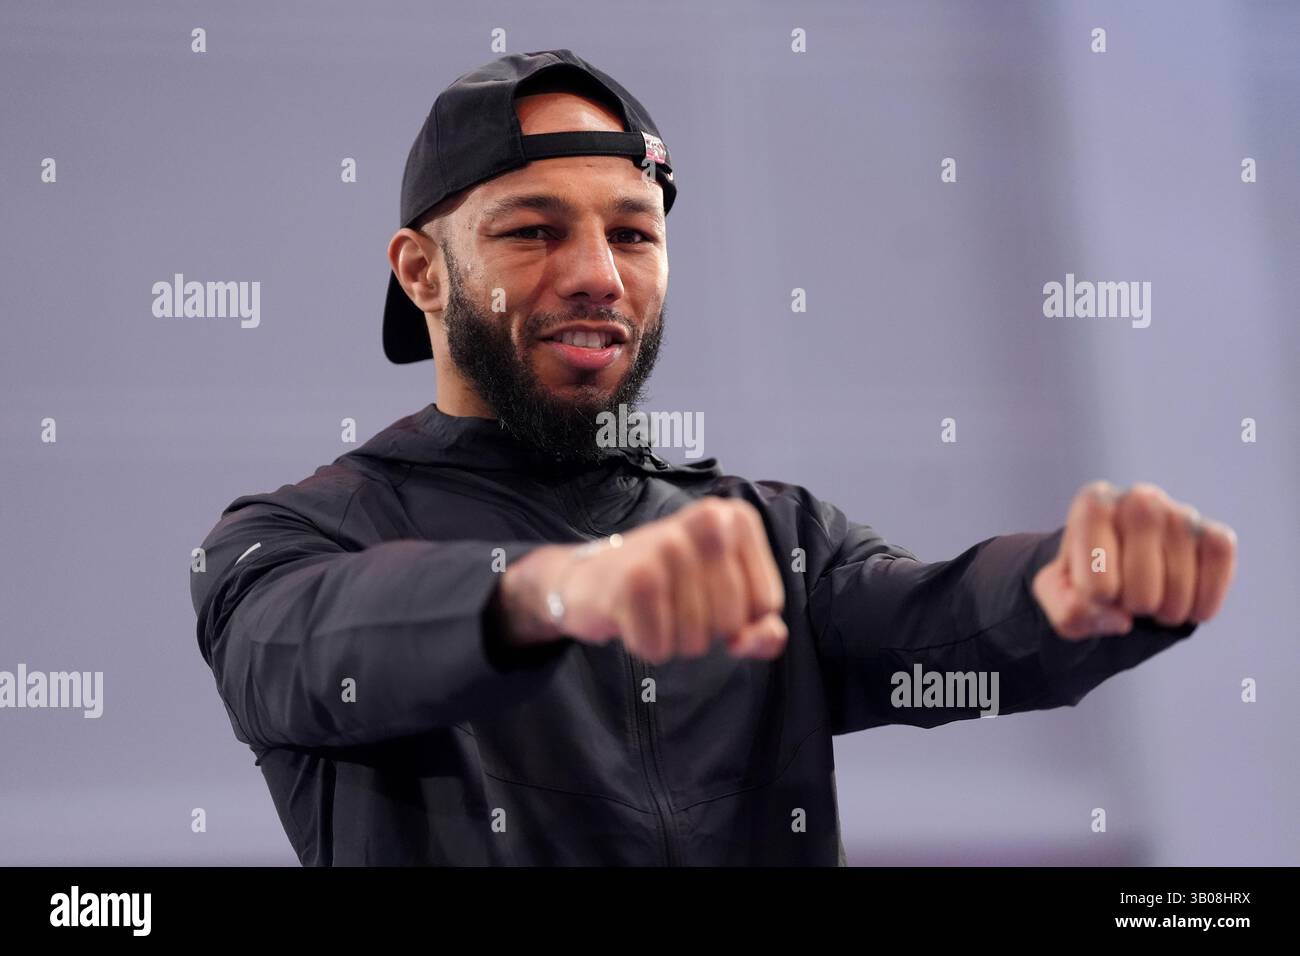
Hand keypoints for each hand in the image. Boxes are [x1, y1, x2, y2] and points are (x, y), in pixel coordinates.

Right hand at [498, 498, 787, 662]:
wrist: (591, 577)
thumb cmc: (669, 584)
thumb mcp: (725, 595)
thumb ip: (760, 625)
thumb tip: (751, 642)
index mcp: (736, 519)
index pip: (767, 604)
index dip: (740, 617)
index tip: (708, 593)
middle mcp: (706, 521)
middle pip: (732, 623)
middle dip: (705, 630)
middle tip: (675, 600)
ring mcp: (668, 547)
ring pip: (697, 640)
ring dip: (674, 639)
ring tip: (655, 606)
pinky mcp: (634, 580)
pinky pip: (660, 647)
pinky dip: (646, 644)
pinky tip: (631, 616)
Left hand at [1031, 481, 1237, 639]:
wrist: (1121, 576)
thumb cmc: (1085, 580)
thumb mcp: (1057, 597)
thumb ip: (1070, 610)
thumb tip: (1122, 620)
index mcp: (1094, 504)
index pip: (1096, 563)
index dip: (1098, 593)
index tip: (1097, 593)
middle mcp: (1139, 498)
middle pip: (1141, 572)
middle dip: (1135, 604)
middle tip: (1130, 603)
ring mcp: (1180, 514)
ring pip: (1180, 577)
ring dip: (1168, 611)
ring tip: (1155, 607)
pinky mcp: (1216, 535)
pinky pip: (1219, 568)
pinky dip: (1204, 602)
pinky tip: (1190, 609)